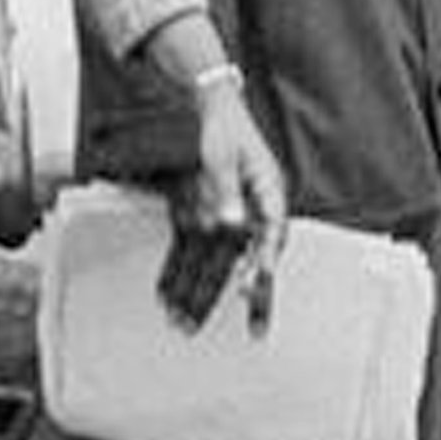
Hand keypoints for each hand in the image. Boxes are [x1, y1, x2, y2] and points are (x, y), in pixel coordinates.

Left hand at [158, 78, 288, 330]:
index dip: (264, 262)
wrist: (208, 109)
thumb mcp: (223, 153)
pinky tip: (170, 295)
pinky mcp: (200, 216)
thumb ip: (226, 188)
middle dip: (249, 295)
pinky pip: (189, 249)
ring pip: (216, 261)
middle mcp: (250, 212)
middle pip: (250, 259)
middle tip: (256, 330)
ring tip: (192, 324)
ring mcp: (225, 217)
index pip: (270, 234)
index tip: (254, 285)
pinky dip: (178, 272)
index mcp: (266, 195)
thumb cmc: (222, 128)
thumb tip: (231, 222)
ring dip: (203, 293)